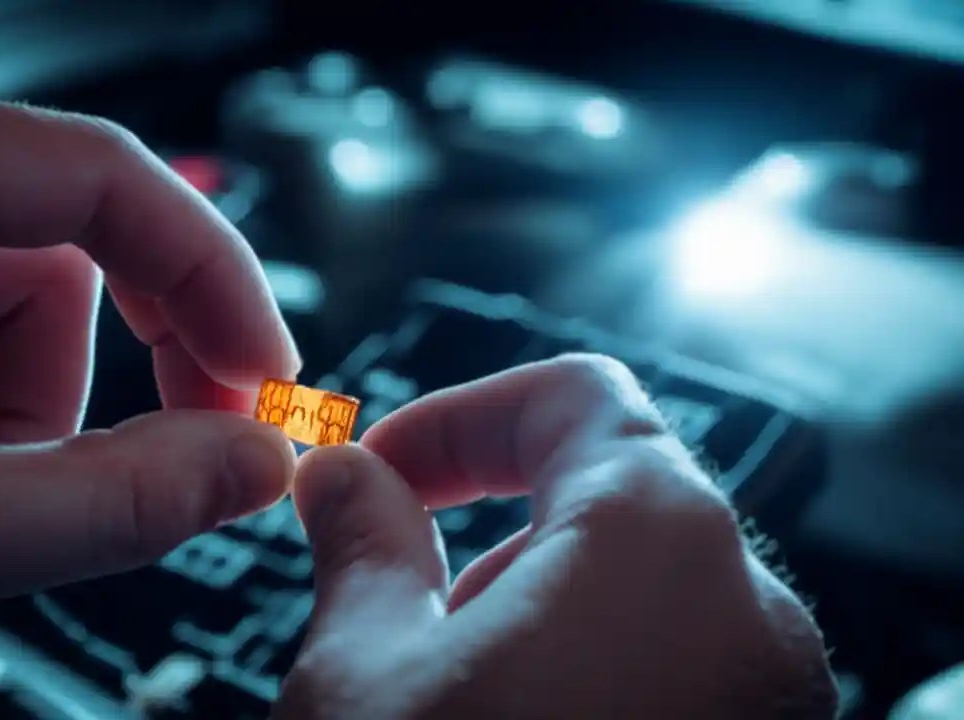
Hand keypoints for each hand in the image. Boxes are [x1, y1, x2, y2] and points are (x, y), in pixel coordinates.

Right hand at [277, 356, 837, 718]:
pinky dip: (585, 667)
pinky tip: (508, 718)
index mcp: (659, 542)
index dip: (457, 419)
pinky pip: (671, 666)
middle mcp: (748, 613)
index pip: (572, 395)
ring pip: (638, 591)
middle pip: (607, 495)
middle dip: (486, 527)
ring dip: (530, 605)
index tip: (384, 470)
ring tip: (444, 688)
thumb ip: (361, 540)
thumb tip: (344, 479)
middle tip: (393, 591)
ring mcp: (766, 695)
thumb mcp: (362, 668)